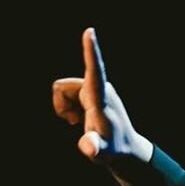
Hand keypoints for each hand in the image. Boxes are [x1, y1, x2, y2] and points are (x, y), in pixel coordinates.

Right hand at [51, 27, 153, 185]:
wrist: (124, 149)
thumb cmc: (113, 151)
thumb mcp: (102, 154)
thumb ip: (94, 148)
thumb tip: (89, 147)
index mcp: (102, 99)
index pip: (95, 72)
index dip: (90, 52)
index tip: (90, 32)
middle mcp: (99, 88)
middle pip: (63, 88)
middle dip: (60, 105)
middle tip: (74, 123)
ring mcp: (95, 88)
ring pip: (63, 91)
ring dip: (64, 108)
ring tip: (79, 123)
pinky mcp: (92, 91)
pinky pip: (67, 94)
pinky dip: (68, 108)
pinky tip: (81, 119)